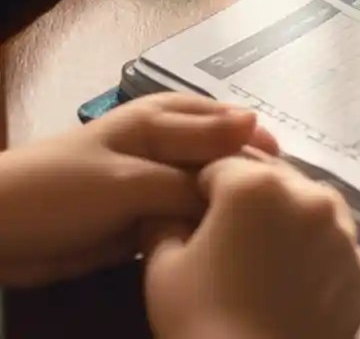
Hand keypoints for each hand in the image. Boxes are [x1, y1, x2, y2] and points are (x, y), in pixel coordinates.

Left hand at [0, 94, 275, 286]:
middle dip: (255, 181)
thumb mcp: (131, 175)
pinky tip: (236, 247)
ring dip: (235, 208)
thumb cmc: (61, 191)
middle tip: (287, 213)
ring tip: (270, 234)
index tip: (291, 185)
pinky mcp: (152, 216)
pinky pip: (194, 219)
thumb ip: (193, 161)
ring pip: (214, 191)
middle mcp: (172, 143)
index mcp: (167, 117)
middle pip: (230, 157)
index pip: (235, 126)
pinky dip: (212, 230)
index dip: (263, 151)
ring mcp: (161, 181)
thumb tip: (256, 125)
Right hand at [144, 156, 359, 338]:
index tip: (191, 214)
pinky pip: (333, 243)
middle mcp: (311, 195)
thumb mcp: (162, 264)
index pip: (222, 164)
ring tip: (263, 256)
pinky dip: (314, 250)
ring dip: (287, 217)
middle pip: (272, 179)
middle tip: (227, 237)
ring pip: (310, 205)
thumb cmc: (200, 320)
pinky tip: (292, 279)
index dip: (201, 188)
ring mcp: (344, 231)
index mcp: (258, 185)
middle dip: (248, 198)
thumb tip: (173, 200)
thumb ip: (166, 217)